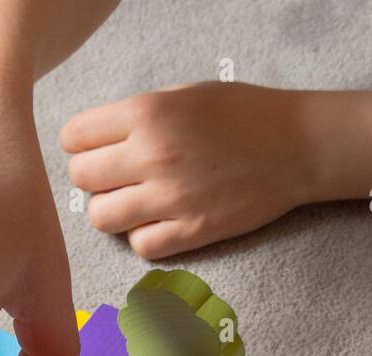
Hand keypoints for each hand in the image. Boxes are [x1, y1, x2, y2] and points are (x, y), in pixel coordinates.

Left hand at [62, 82, 322, 258]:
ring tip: (135, 203)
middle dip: (94, 178)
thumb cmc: (242, 114)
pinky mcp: (193, 232)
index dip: (82, 143)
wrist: (298, 145)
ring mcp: (171, 197)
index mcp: (147, 112)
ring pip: (102, 217)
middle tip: (118, 177)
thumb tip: (97, 140)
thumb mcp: (183, 94)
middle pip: (81, 178)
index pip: (73, 136)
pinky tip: (159, 224)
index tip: (97, 148)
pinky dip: (143, 238)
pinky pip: (140, 246)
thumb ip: (137, 116)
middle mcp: (152, 155)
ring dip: (112, 211)